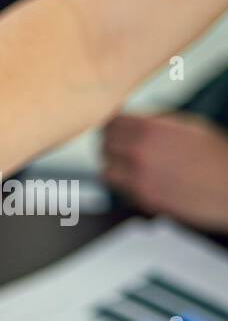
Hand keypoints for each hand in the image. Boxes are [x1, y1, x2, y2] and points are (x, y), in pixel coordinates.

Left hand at [102, 113, 227, 232]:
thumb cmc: (216, 155)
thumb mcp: (187, 125)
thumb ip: (154, 122)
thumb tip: (130, 121)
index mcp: (150, 129)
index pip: (110, 123)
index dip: (113, 127)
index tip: (115, 130)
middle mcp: (140, 153)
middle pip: (104, 147)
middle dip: (111, 146)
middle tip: (120, 148)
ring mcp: (139, 179)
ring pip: (106, 172)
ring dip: (114, 168)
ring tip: (130, 167)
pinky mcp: (144, 200)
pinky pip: (122, 190)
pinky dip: (128, 186)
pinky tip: (145, 181)